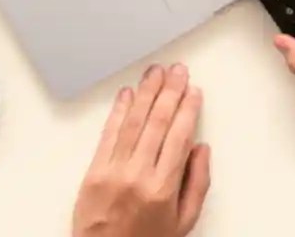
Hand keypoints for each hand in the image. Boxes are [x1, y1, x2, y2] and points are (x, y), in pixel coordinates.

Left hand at [73, 64, 210, 236]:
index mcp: (163, 188)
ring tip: (155, 73)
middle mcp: (137, 175)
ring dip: (145, 93)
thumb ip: (197, 184)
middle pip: (157, 122)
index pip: (178, 136)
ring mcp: (113, 170)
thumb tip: (201, 149)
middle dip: (169, 92)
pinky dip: (118, 111)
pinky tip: (127, 94)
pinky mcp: (93, 171)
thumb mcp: (183, 222)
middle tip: (177, 71)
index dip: (187, 110)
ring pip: (133, 122)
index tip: (193, 92)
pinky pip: (108, 133)